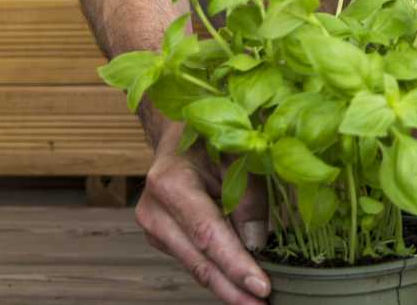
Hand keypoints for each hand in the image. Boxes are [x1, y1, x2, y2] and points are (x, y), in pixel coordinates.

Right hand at [136, 123, 271, 303]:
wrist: (178, 128)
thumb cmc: (211, 135)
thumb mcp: (237, 152)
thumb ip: (249, 195)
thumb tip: (257, 242)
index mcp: (170, 183)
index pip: (208, 234)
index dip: (235, 264)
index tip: (262, 288)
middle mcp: (154, 210)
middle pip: (199, 260)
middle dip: (233, 289)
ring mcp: (155, 227)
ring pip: (196, 266)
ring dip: (227, 286)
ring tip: (256, 302)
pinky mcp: (162, 237)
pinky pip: (195, 260)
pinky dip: (218, 273)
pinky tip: (241, 284)